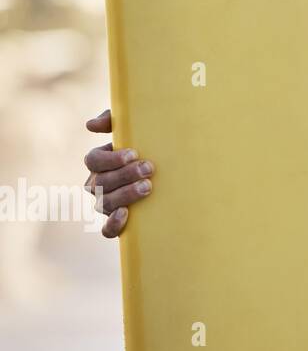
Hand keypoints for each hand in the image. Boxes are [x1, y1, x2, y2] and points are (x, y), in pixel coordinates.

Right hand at [83, 108, 153, 237]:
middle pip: (100, 182)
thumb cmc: (149, 147)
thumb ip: (115, 120)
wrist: (174, 177)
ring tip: (148, 187)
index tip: (134, 153)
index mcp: (100, 162)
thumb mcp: (136, 130)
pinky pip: (107, 230)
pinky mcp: (118, 223)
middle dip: (124, 175)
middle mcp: (98, 184)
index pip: (93, 160)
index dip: (110, 158)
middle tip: (149, 168)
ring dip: (124, 195)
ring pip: (103, 204)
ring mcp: (106, 204)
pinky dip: (113, 224)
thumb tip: (90, 125)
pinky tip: (125, 214)